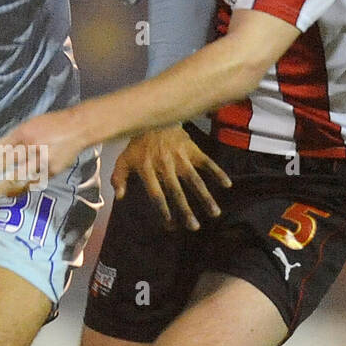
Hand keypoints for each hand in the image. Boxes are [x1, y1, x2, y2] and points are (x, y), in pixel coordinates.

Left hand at [0, 109, 88, 200]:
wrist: (78, 128)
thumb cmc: (51, 125)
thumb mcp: (29, 126)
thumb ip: (14, 139)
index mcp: (21, 133)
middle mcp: (29, 146)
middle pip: (2, 163)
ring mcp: (40, 160)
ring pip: (16, 177)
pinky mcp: (51, 170)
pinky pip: (31, 183)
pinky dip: (19, 190)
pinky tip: (9, 195)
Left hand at [111, 127, 230, 230]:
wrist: (153, 118)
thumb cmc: (138, 144)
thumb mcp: (123, 159)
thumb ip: (119, 177)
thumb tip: (119, 196)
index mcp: (148, 169)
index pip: (156, 194)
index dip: (163, 210)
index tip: (171, 226)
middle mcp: (165, 165)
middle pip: (177, 191)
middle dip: (186, 210)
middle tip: (194, 227)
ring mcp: (180, 157)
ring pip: (195, 180)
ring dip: (205, 197)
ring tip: (215, 213)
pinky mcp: (192, 149)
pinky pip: (207, 162)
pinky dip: (217, 172)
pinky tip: (227, 185)